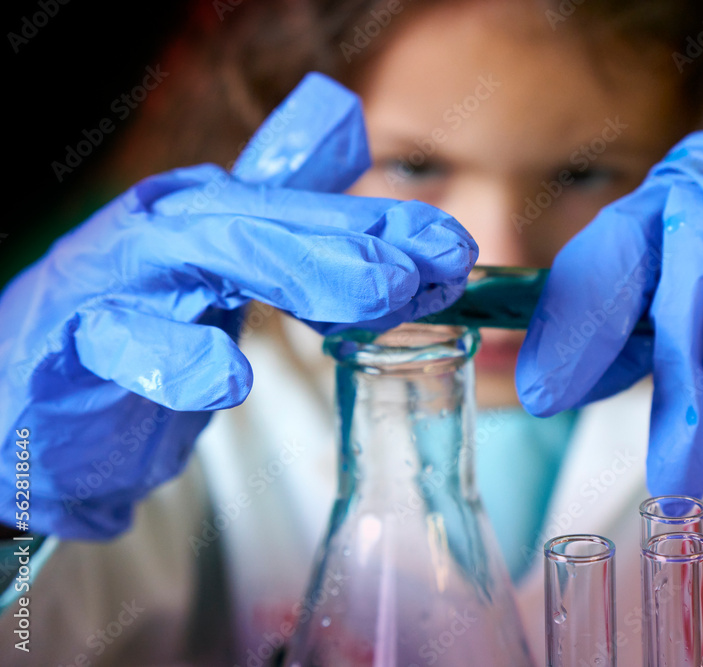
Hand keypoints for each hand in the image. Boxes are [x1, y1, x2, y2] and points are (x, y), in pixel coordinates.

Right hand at [0, 73, 476, 537]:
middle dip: (357, 241)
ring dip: (294, 272)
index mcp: (209, 216)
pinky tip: (227, 379)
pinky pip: (119, 342)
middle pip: (266, 219)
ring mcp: (114, 278)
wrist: (35, 397)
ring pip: (203, 256)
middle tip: (434, 269)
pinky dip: (172, 358)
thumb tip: (340, 121)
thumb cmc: (138, 326)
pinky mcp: (70, 340)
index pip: (305, 213)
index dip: (384, 226)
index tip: (457, 250)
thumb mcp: (222, 268)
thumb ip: (282, 207)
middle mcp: (166, 230)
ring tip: (374, 299)